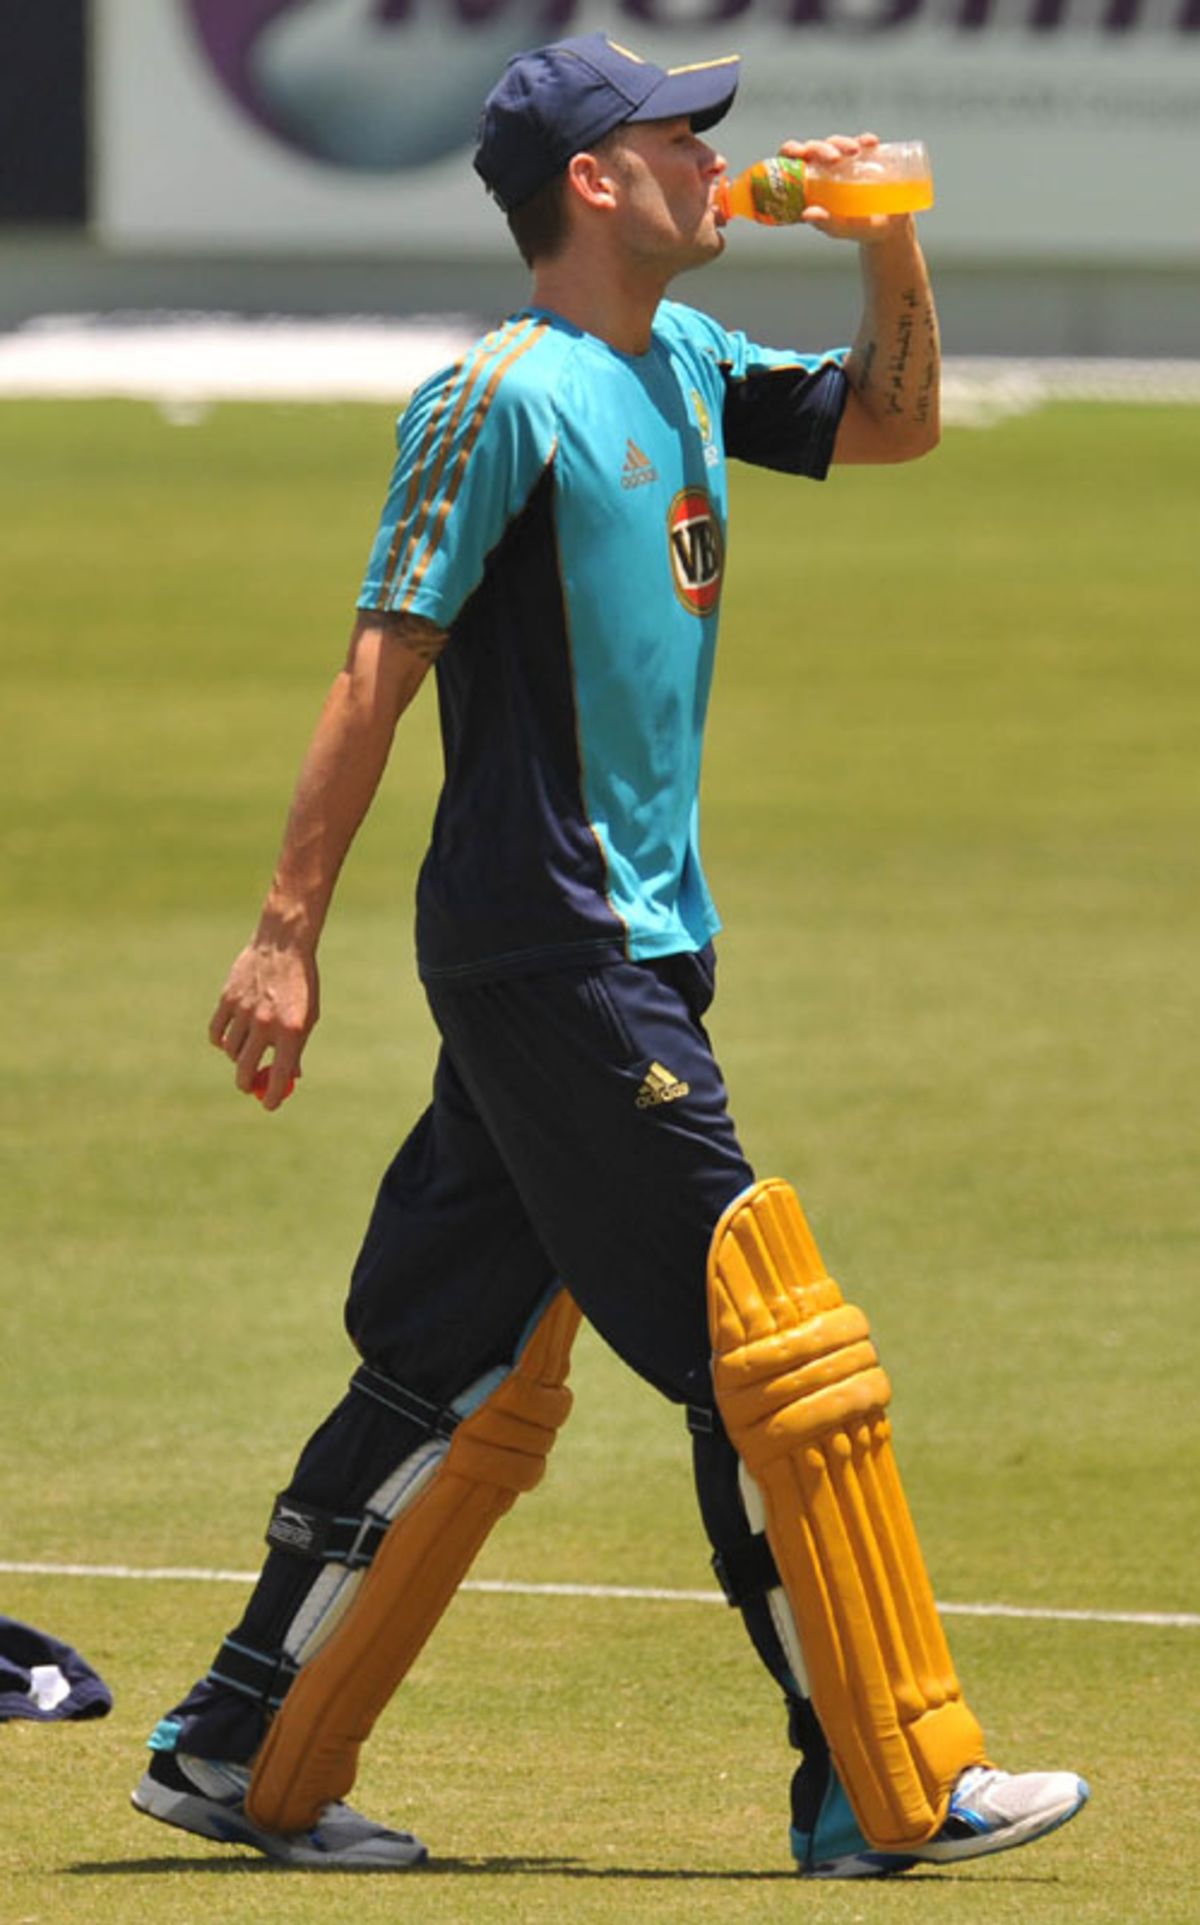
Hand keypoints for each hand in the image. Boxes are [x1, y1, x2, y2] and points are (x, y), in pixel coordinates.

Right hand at [208, 931, 318, 1111]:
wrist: (283, 945)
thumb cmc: (300, 983)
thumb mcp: (308, 1016)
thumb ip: (297, 1047)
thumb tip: (290, 1077)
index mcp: (292, 1030)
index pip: (280, 1075)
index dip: (273, 1096)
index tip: (269, 1105)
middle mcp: (266, 1024)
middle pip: (246, 1069)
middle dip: (247, 1083)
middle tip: (249, 1084)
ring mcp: (244, 1012)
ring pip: (231, 1052)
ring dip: (237, 1057)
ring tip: (248, 1046)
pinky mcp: (227, 1000)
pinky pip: (216, 1033)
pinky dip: (221, 1040)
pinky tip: (230, 1037)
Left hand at [780, 133, 911, 245]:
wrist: (893, 224)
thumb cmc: (864, 229)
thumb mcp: (845, 228)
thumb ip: (827, 224)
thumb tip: (807, 213)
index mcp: (810, 190)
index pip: (791, 164)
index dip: (790, 152)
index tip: (799, 152)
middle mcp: (823, 173)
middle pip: (812, 150)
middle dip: (820, 148)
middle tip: (834, 159)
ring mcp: (842, 163)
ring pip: (834, 144)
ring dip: (841, 143)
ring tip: (855, 152)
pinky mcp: (862, 156)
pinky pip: (860, 143)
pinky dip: (864, 140)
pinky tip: (870, 143)